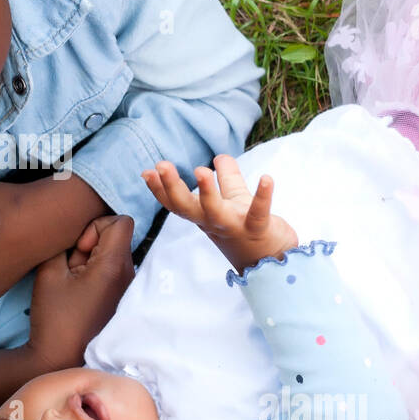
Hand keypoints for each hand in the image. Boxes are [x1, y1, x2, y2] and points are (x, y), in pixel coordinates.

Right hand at [27, 214, 134, 369]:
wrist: (60, 359)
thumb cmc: (55, 316)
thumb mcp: (50, 272)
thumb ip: (62, 242)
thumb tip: (74, 234)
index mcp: (114, 266)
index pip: (121, 221)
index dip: (96, 225)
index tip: (80, 248)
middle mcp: (128, 276)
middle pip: (115, 237)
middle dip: (90, 244)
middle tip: (71, 268)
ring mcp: (127, 290)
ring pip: (112, 255)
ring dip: (91, 260)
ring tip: (72, 283)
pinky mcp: (121, 301)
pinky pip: (111, 272)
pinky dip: (95, 275)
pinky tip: (78, 294)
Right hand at [142, 155, 297, 274]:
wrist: (271, 263)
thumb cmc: (248, 230)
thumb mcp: (234, 201)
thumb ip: (227, 178)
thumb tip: (219, 156)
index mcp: (204, 215)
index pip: (176, 203)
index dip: (160, 190)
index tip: (147, 172)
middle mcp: (213, 222)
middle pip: (186, 207)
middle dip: (172, 187)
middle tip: (161, 166)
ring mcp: (234, 226)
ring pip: (215, 212)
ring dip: (206, 192)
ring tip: (201, 170)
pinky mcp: (258, 228)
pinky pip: (259, 212)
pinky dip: (263, 195)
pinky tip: (266, 178)